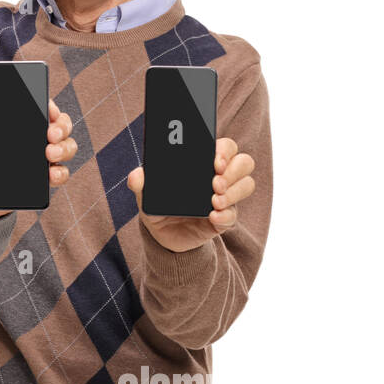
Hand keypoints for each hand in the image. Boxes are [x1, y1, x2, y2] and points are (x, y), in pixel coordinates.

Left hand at [0, 100, 75, 216]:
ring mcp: (43, 159)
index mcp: (20, 126)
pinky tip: (51, 175)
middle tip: (50, 134)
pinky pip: (62, 174)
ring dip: (64, 149)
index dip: (50, 106)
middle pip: (61, 126)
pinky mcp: (45, 179)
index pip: (41, 109)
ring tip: (50, 154)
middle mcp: (37, 139)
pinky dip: (61, 174)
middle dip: (61, 127)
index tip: (49, 110)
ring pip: (67, 147)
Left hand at [126, 137, 256, 252]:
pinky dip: (226, 215)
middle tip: (215, 181)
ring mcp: (225, 197)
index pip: (225, 147)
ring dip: (234, 191)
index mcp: (203, 163)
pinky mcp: (225, 219)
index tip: (214, 160)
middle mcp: (220, 176)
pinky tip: (213, 216)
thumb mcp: (146, 194)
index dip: (224, 150)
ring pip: (247, 184)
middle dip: (233, 169)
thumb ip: (140, 184)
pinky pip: (234, 215)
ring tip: (215, 200)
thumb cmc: (159, 206)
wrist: (163, 236)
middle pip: (243, 162)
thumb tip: (136, 176)